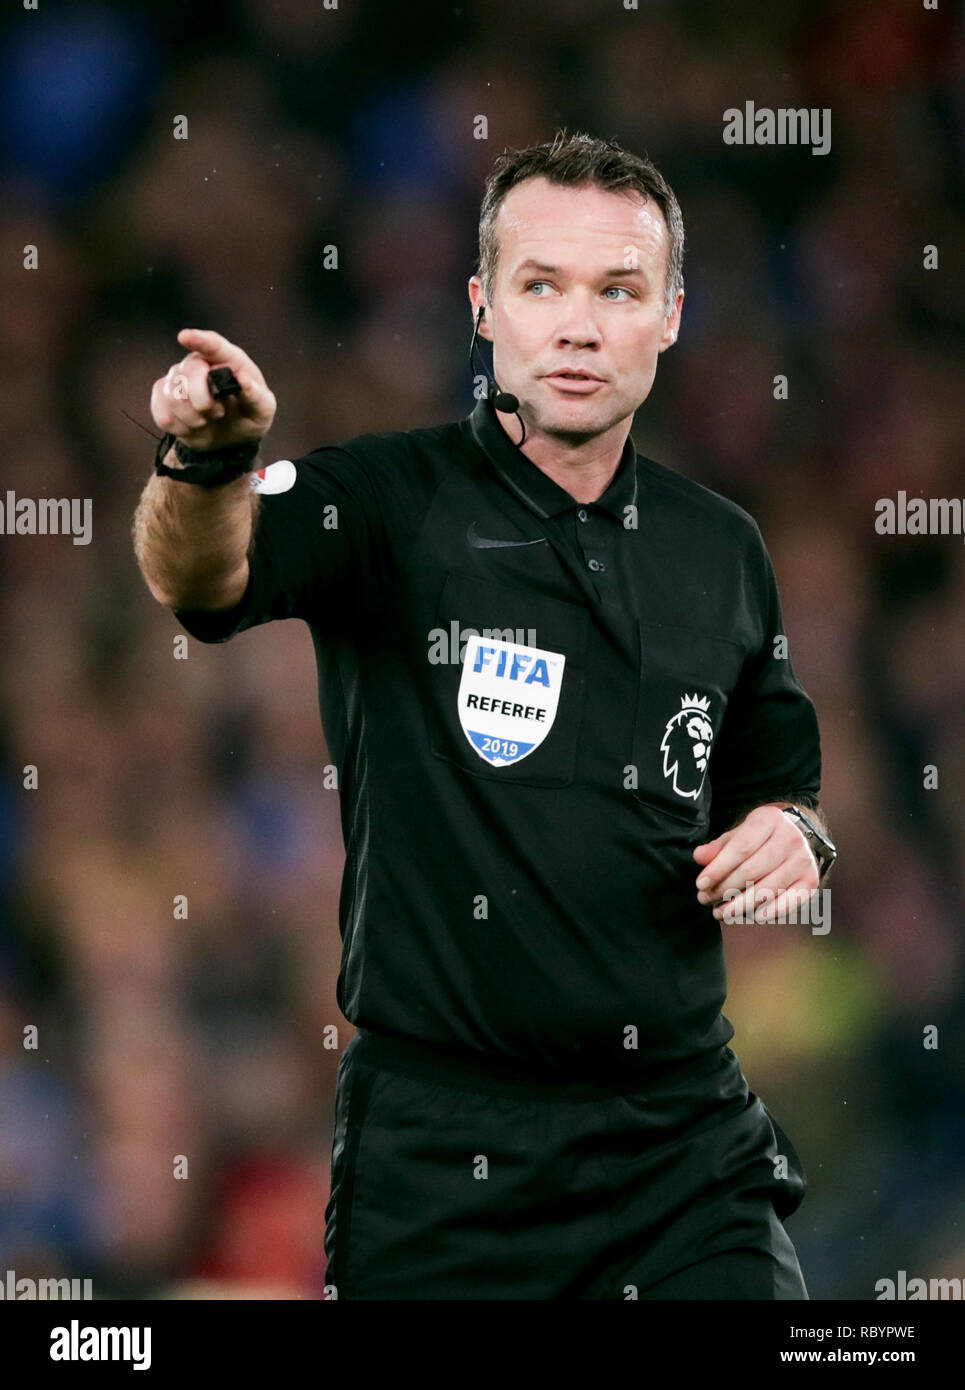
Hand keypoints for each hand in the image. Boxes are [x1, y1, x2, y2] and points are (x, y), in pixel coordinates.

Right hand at [150, 328, 276, 452]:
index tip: (185, 337)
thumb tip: (244, 382)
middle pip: (188, 374)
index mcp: (227, 359)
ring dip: (194, 419)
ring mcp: (178, 379)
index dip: (198, 340)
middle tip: (218, 412)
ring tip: (208, 419)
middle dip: (203, 402)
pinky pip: (163, 416)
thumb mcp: (263, 410)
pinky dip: (181, 428)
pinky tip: (193, 426)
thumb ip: (258, 396)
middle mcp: (199, 364)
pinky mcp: (163, 398)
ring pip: (173, 398)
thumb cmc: (248, 414)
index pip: (212, 345)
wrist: (231, 436)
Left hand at [692, 804, 819, 923]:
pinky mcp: (810, 882)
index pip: (741, 848)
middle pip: (751, 872)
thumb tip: (699, 857)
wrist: (800, 834)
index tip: (700, 884)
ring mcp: (804, 862)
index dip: (718, 869)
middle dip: (724, 889)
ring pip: (766, 891)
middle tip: (705, 900)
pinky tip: (745, 916)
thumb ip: (718, 846)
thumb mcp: (739, 833)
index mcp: (770, 820)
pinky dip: (763, 914)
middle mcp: (791, 839)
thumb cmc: (761, 836)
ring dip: (739, 907)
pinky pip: (784, 905)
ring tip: (720, 912)